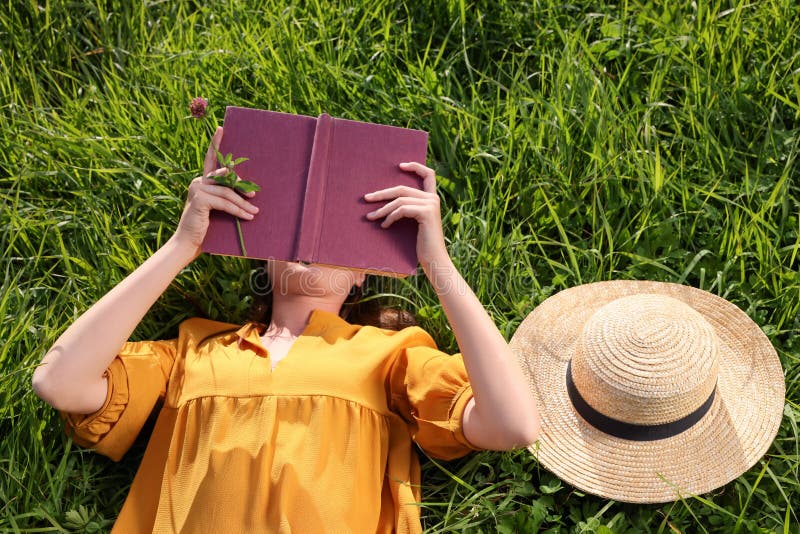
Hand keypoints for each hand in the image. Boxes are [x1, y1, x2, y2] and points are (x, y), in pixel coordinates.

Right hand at [172, 127, 259, 257]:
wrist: (189, 243)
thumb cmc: (206, 229)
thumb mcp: (217, 209)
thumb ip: (226, 197)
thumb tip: (248, 193)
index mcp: (202, 182)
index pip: (209, 160)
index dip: (215, 144)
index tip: (221, 128)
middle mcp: (198, 182)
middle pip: (225, 178)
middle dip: (241, 185)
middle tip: (254, 194)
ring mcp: (197, 189)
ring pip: (227, 192)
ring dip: (243, 203)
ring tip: (255, 212)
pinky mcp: (200, 199)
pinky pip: (225, 202)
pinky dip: (238, 210)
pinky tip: (248, 216)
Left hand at [363, 162, 449, 270]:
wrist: (434, 259)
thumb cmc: (422, 245)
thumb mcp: (415, 223)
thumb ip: (408, 209)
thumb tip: (387, 201)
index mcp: (432, 199)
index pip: (429, 175)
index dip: (415, 167)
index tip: (399, 165)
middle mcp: (433, 198)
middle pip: (402, 188)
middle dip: (382, 193)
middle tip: (366, 198)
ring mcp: (431, 204)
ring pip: (399, 200)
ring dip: (382, 209)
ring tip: (370, 217)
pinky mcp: (426, 213)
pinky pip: (401, 210)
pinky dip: (390, 218)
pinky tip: (384, 226)